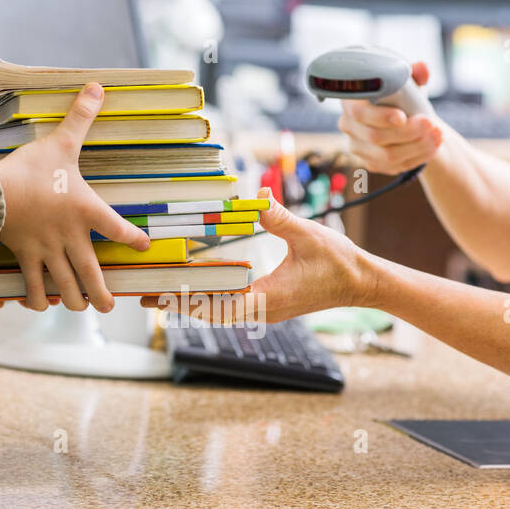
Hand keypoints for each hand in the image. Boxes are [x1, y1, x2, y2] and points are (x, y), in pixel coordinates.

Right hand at [0, 83, 149, 311]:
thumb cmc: (29, 169)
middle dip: (102, 296)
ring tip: (79, 308)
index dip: (134, 239)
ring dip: (73, 301)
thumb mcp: (60, 142)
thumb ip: (80, 118)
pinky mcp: (24, 258)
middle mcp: (71, 237)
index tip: (144, 245)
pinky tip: (38, 304)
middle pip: (92, 276)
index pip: (118, 229)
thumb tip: (98, 87)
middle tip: (109, 307)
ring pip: (65, 288)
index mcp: (86, 210)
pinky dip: (34, 299)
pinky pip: (30, 287)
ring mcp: (47, 252)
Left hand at [142, 189, 377, 323]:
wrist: (363, 284)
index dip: (189, 302)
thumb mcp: (309, 235)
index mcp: (270, 297)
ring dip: (192, 305)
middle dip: (179, 306)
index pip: (220, 306)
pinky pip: (232, 308)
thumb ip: (279, 217)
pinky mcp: (271, 306)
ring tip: (161, 296)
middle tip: (147, 298)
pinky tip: (196, 290)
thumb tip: (256, 194)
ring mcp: (267, 311)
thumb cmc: (339, 262)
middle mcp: (264, 310)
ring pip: (221, 313)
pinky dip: (211, 301)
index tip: (162, 297)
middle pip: (212, 313)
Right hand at [338, 61, 442, 174]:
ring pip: (387, 156)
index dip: (380, 117)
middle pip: (375, 136)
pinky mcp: (371, 163)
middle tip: (430, 124)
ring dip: (416, 147)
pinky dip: (416, 157)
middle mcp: (349, 126)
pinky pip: (394, 167)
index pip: (359, 113)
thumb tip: (422, 68)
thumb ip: (414, 74)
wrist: (405, 119)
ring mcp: (357, 148)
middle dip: (407, 132)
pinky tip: (432, 147)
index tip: (402, 116)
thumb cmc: (401, 96)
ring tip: (437, 135)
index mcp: (351, 101)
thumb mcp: (407, 82)